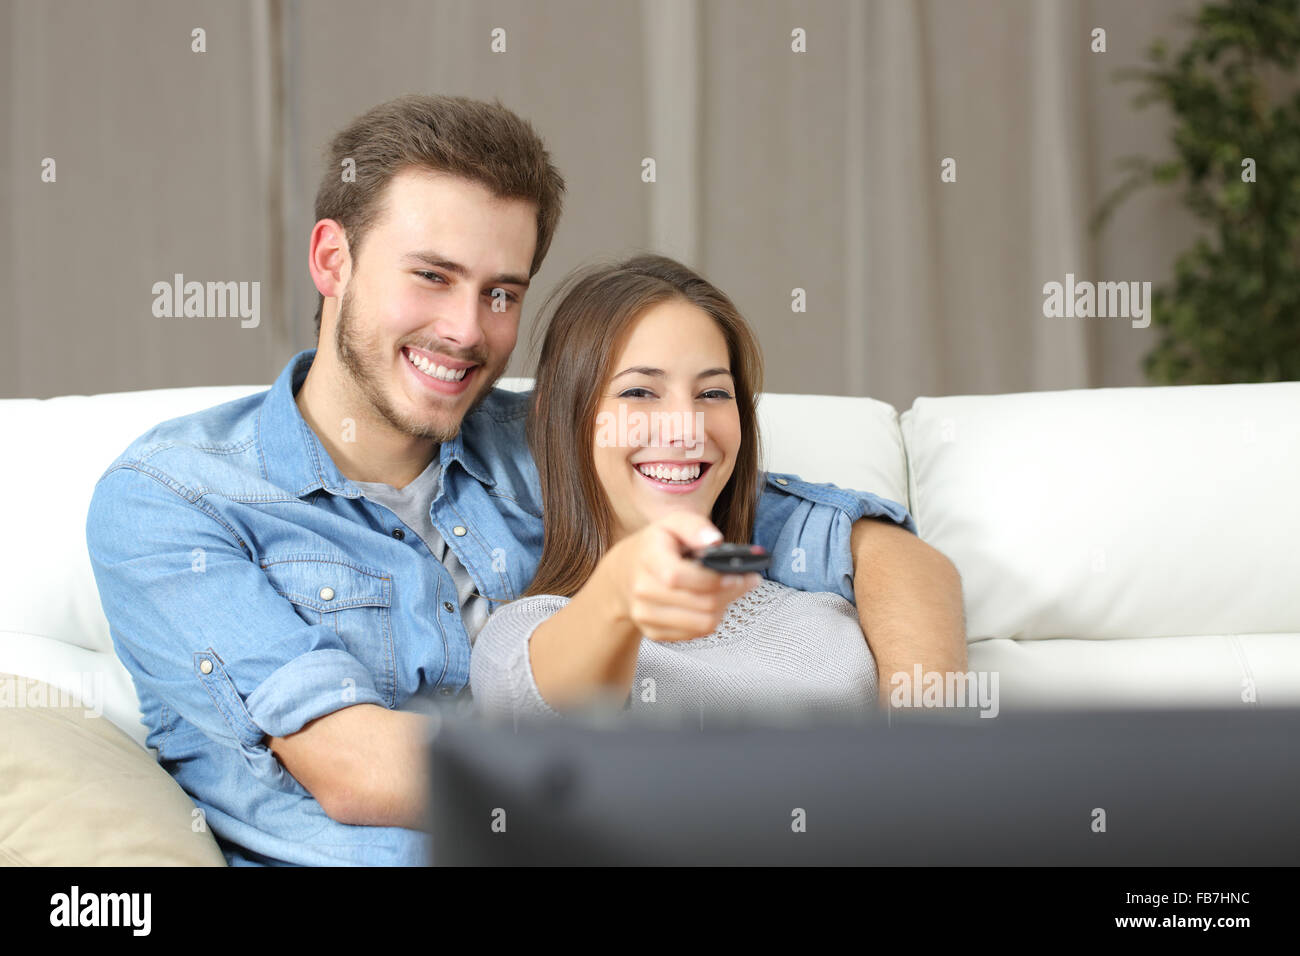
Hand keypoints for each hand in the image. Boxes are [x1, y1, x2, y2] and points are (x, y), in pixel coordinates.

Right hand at [605, 511, 761, 642]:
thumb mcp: (672, 524)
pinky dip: (711, 619)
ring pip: (703, 623)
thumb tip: (715, 541)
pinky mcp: (653, 633)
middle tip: (748, 580)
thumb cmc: (655, 546)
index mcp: (648, 559)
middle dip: (732, 592)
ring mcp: (646, 615)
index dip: (714, 579)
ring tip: (730, 590)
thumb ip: (694, 526)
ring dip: (725, 606)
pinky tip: (712, 602)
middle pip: (701, 603)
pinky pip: (696, 634)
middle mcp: (643, 591)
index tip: (738, 574)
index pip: (680, 577)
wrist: (622, 575)